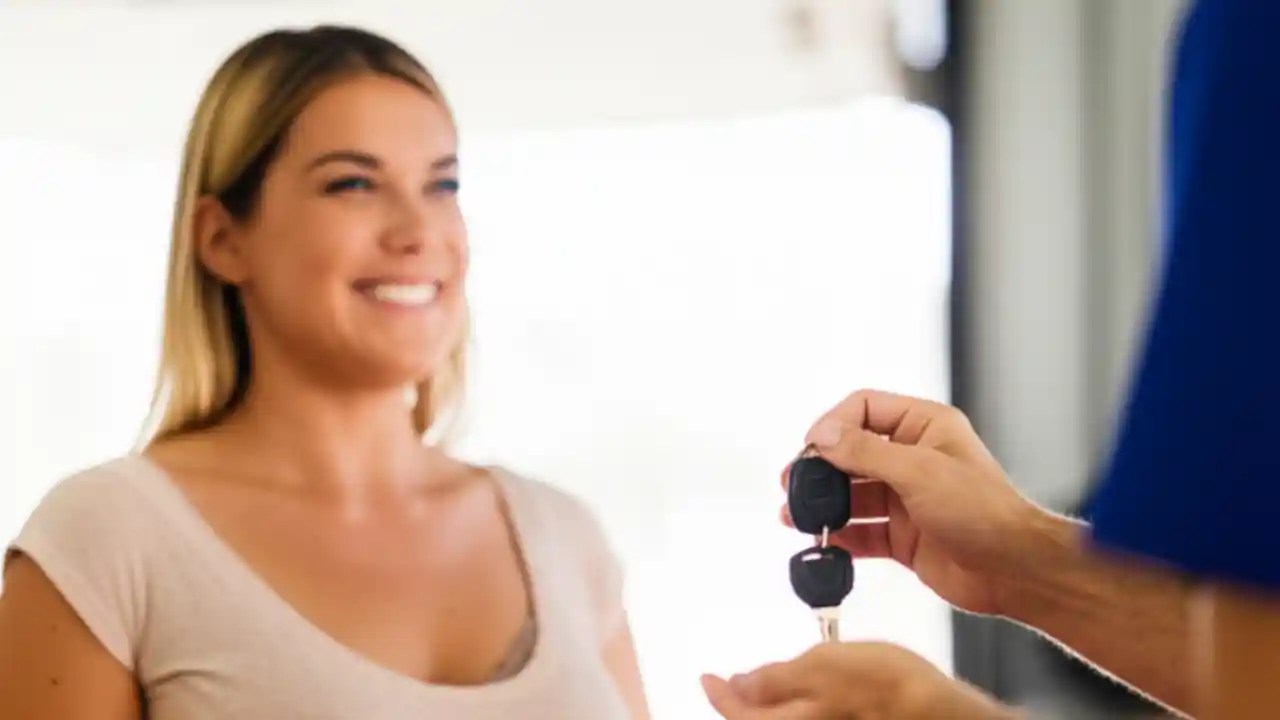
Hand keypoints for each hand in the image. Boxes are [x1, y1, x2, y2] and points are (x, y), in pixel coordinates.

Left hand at [701, 641, 1017, 718]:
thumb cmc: (892, 692)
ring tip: (763, 685)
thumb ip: (777, 677)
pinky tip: (803, 698)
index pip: (740, 717)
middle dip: (742, 707)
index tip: (709, 677)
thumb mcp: (826, 667)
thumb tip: (738, 684)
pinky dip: (798, 712)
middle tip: (731, 682)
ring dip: (768, 708)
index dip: (720, 698)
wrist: (948, 717)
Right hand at [782, 389, 1045, 614]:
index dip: (833, 423)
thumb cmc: (986, 512)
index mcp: (925, 427)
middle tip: (794, 482)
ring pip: (852, 495)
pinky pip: (861, 532)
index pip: (865, 408)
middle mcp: (913, 458)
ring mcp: (906, 498)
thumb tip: (823, 435)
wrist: (1015, 571)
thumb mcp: (919, 471)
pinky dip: (840, 537)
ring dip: (824, 506)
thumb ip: (866, 452)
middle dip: (820, 468)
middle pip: (851, 452)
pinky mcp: (903, 536)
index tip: (811, 446)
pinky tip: (824, 544)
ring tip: (796, 516)